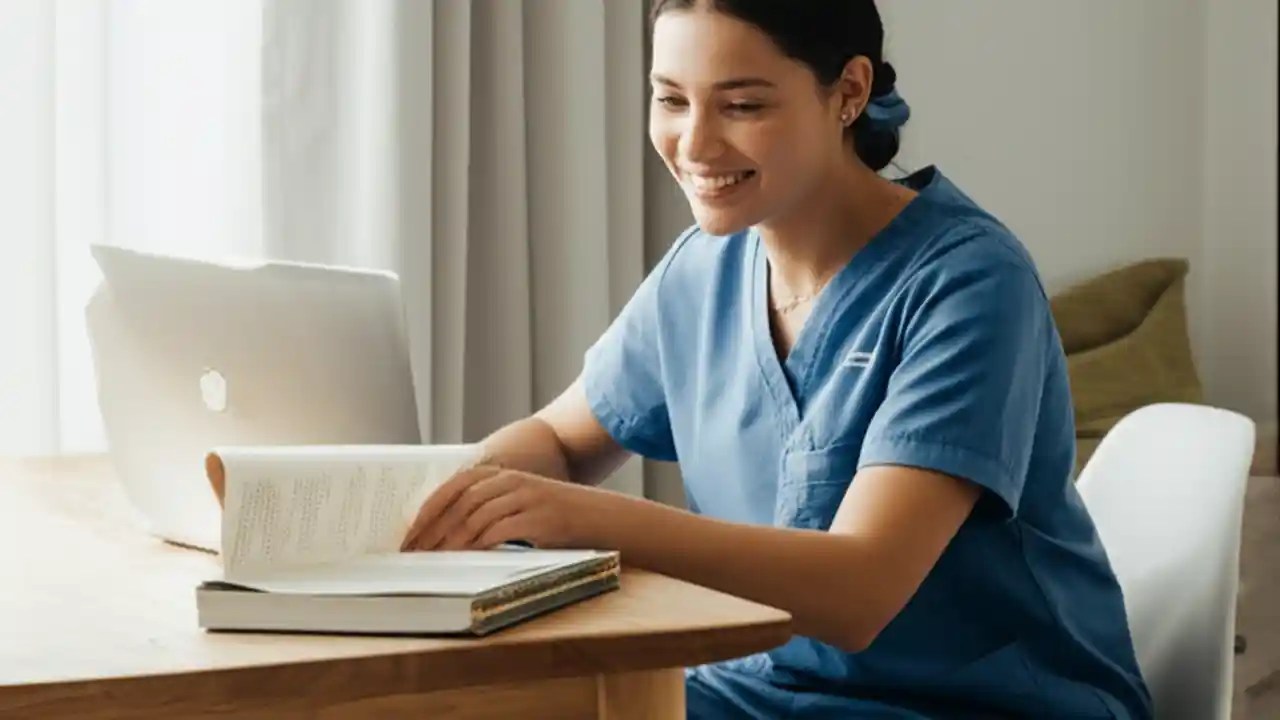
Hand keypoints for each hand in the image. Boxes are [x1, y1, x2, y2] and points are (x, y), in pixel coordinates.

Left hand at [400, 466, 620, 551]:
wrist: (597, 518)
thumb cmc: (554, 516)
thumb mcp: (520, 503)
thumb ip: (489, 508)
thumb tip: (447, 532)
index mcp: (503, 475)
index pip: (456, 485)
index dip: (430, 509)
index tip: (411, 532)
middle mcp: (512, 482)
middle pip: (461, 502)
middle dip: (434, 529)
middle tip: (415, 552)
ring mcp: (526, 499)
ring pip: (476, 517)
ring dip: (451, 540)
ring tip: (435, 559)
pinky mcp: (538, 519)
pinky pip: (499, 531)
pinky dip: (478, 545)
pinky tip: (465, 558)